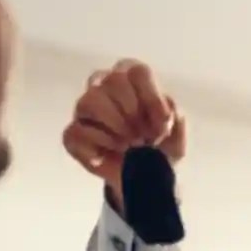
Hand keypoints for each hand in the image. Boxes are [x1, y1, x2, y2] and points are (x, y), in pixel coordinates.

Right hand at [62, 59, 187, 203]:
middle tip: (144, 137)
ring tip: (129, 146)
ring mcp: (86, 108)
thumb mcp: (177, 135)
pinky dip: (96, 147)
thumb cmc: (159, 147)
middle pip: (113, 80)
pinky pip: (75, 131)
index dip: (152, 98)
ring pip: (89, 101)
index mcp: (134, 79)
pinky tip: (107, 156)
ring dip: (115, 127)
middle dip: (133, 113)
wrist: (142, 178)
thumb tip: (164, 116)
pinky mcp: (73, 133)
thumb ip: (175, 119)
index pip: (138, 71)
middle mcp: (106, 86)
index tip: (162, 125)